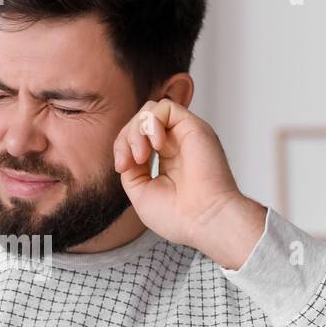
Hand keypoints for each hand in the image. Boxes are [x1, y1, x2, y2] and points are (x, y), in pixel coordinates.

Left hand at [113, 99, 266, 267]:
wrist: (203, 220)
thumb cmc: (178, 216)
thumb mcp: (141, 191)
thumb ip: (132, 168)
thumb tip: (127, 151)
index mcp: (166, 160)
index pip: (137, 137)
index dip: (122, 147)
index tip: (122, 168)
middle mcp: (177, 145)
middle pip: (140, 122)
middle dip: (125, 138)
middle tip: (127, 163)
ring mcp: (185, 135)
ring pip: (149, 111)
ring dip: (136, 131)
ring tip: (140, 156)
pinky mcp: (193, 126)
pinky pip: (164, 107)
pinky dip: (151, 122)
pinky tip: (155, 145)